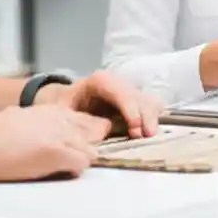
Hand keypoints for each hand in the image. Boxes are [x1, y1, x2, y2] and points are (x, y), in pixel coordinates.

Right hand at [0, 105, 110, 180]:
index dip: (88, 135)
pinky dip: (74, 171)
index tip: (81, 147)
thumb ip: (42, 124)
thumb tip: (46, 135)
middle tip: (76, 159)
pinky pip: (82, 164)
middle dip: (91, 146)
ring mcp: (61, 135)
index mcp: (53, 109)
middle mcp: (61, 118)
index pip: (88, 120)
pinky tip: (59, 173)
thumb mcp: (22, 117)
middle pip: (97, 132)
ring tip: (64, 168)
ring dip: (82, 161)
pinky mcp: (56, 152)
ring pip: (93, 150)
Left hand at [36, 71, 163, 138]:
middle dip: (145, 116)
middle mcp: (118, 83)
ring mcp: (129, 92)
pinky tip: (151, 131)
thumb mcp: (61, 108)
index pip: (120, 91)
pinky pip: (152, 106)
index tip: (134, 129)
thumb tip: (79, 132)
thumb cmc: (65, 105)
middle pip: (138, 96)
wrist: (68, 101)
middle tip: (145, 136)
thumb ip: (68, 117)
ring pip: (149, 100)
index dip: (130, 109)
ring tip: (150, 136)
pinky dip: (155, 118)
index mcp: (100, 81)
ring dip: (152, 118)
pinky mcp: (136, 103)